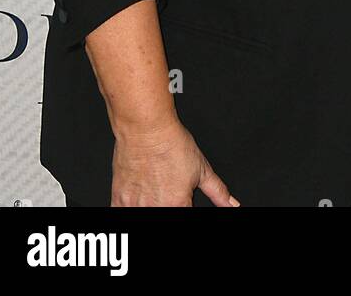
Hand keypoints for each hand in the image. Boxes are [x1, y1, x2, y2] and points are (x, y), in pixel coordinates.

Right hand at [110, 118, 238, 206]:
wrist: (147, 131)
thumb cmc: (173, 146)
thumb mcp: (203, 169)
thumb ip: (218, 192)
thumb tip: (231, 205)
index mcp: (177, 205)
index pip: (184, 220)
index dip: (186, 209)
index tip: (184, 203)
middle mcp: (155, 208)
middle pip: (163, 217)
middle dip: (170, 206)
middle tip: (169, 195)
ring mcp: (134, 206)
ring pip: (144, 217)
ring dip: (152, 207)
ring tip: (156, 194)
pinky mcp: (118, 200)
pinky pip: (123, 215)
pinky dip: (132, 208)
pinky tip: (140, 198)